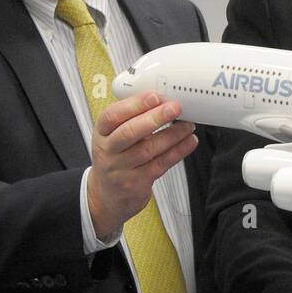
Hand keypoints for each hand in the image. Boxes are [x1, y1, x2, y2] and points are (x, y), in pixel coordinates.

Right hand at [87, 92, 197, 239]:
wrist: (106, 195)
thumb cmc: (115, 158)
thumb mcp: (112, 137)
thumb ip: (131, 119)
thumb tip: (162, 99)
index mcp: (102, 133)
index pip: (111, 116)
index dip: (133, 105)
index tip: (153, 96)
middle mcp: (108, 151)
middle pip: (129, 133)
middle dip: (154, 118)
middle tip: (174, 108)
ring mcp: (121, 169)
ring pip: (148, 149)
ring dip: (172, 135)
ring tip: (188, 125)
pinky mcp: (137, 183)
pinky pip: (160, 164)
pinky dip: (178, 151)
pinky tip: (189, 141)